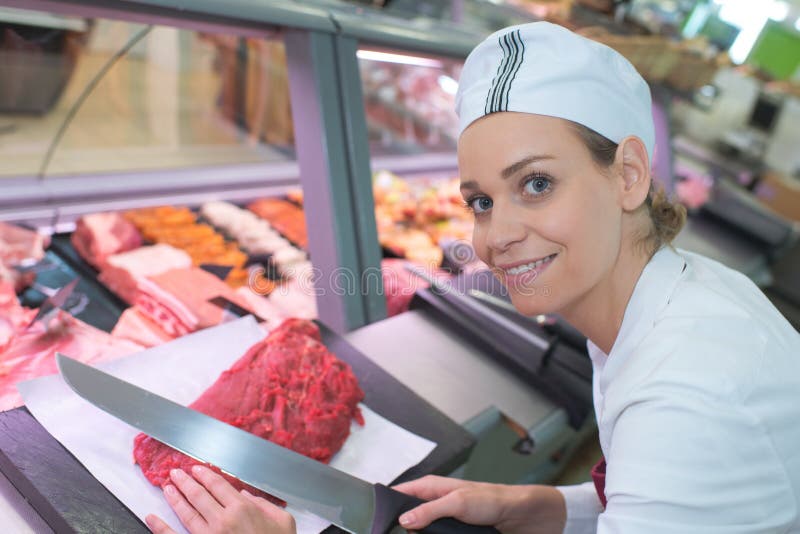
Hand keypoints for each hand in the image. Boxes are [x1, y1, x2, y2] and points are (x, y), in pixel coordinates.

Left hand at [145, 465, 295, 533]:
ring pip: (187, 512)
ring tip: (166, 488)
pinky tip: (151, 518)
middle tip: (175, 473)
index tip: (196, 468)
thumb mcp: (283, 521)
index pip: (218, 485)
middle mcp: (223, 520)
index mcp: (243, 509)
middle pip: (199, 495)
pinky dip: (160, 528)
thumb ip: (265, 504)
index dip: (205, 474)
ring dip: (175, 498)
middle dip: (185, 482)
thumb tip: (247, 495)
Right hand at [393, 475, 565, 533]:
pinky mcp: (455, 533)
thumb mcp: (457, 502)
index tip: (375, 518)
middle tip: (390, 533)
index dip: (386, 504)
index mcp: (432, 487)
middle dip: (400, 526)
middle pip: (408, 517)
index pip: (400, 493)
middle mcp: (436, 502)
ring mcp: (445, 519)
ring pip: (421, 531)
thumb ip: (429, 510)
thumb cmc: (493, 499)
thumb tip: (404, 520)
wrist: (522, 516)